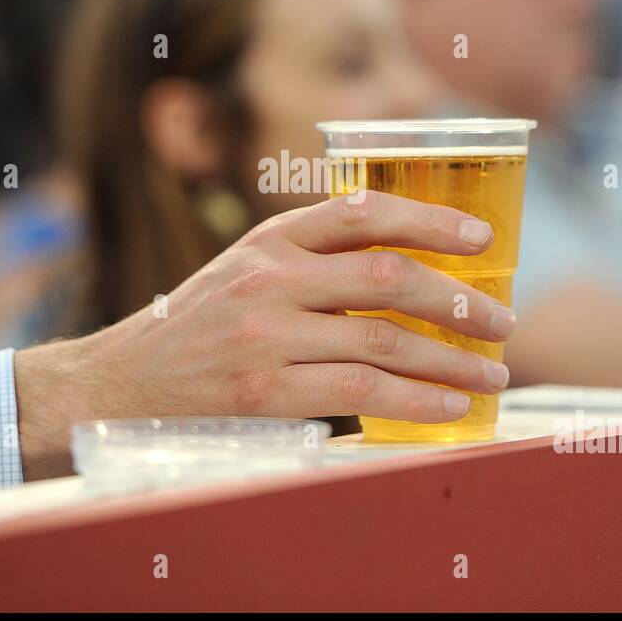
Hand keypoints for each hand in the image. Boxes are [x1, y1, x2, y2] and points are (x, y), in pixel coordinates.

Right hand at [14, 190, 516, 477]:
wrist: (118, 383)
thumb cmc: (197, 327)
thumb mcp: (245, 272)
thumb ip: (312, 264)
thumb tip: (410, 279)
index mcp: (269, 239)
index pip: (363, 212)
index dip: (431, 218)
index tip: (483, 236)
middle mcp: (269, 278)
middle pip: (387, 276)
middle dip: (459, 298)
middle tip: (503, 319)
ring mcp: (264, 336)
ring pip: (384, 340)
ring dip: (451, 359)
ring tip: (492, 373)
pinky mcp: (264, 392)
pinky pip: (360, 391)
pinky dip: (415, 400)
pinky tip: (449, 408)